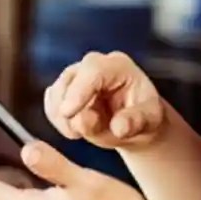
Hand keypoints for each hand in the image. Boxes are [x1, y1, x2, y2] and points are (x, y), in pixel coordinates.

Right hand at [45, 51, 165, 148]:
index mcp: (118, 66)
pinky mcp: (65, 87)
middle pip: (69, 79)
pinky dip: (57, 119)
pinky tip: (74, 131)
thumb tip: (118, 127)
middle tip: (80, 135)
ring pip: (56, 91)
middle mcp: (94, 64)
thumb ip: (135, 122)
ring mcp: (77, 74)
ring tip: (81, 134)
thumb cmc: (143, 116)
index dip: (78, 90)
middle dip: (69, 109)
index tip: (68, 113)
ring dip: (63, 118)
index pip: (93, 70)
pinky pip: (51, 102)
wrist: (135, 121)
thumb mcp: (150, 120)